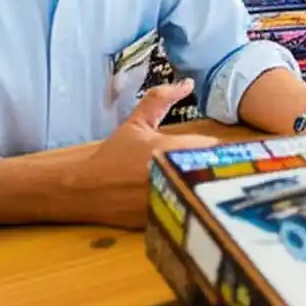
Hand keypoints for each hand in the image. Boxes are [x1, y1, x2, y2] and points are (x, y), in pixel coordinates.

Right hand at [77, 80, 218, 229]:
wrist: (86, 190)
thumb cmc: (114, 155)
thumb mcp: (137, 124)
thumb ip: (161, 100)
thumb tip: (187, 83)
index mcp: (172, 150)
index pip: (214, 150)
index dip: (219, 151)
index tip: (216, 152)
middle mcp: (175, 176)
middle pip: (216, 175)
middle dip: (218, 172)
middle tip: (215, 171)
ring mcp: (172, 202)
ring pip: (208, 195)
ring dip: (211, 191)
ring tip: (207, 188)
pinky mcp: (169, 222)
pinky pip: (194, 214)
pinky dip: (198, 210)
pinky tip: (195, 209)